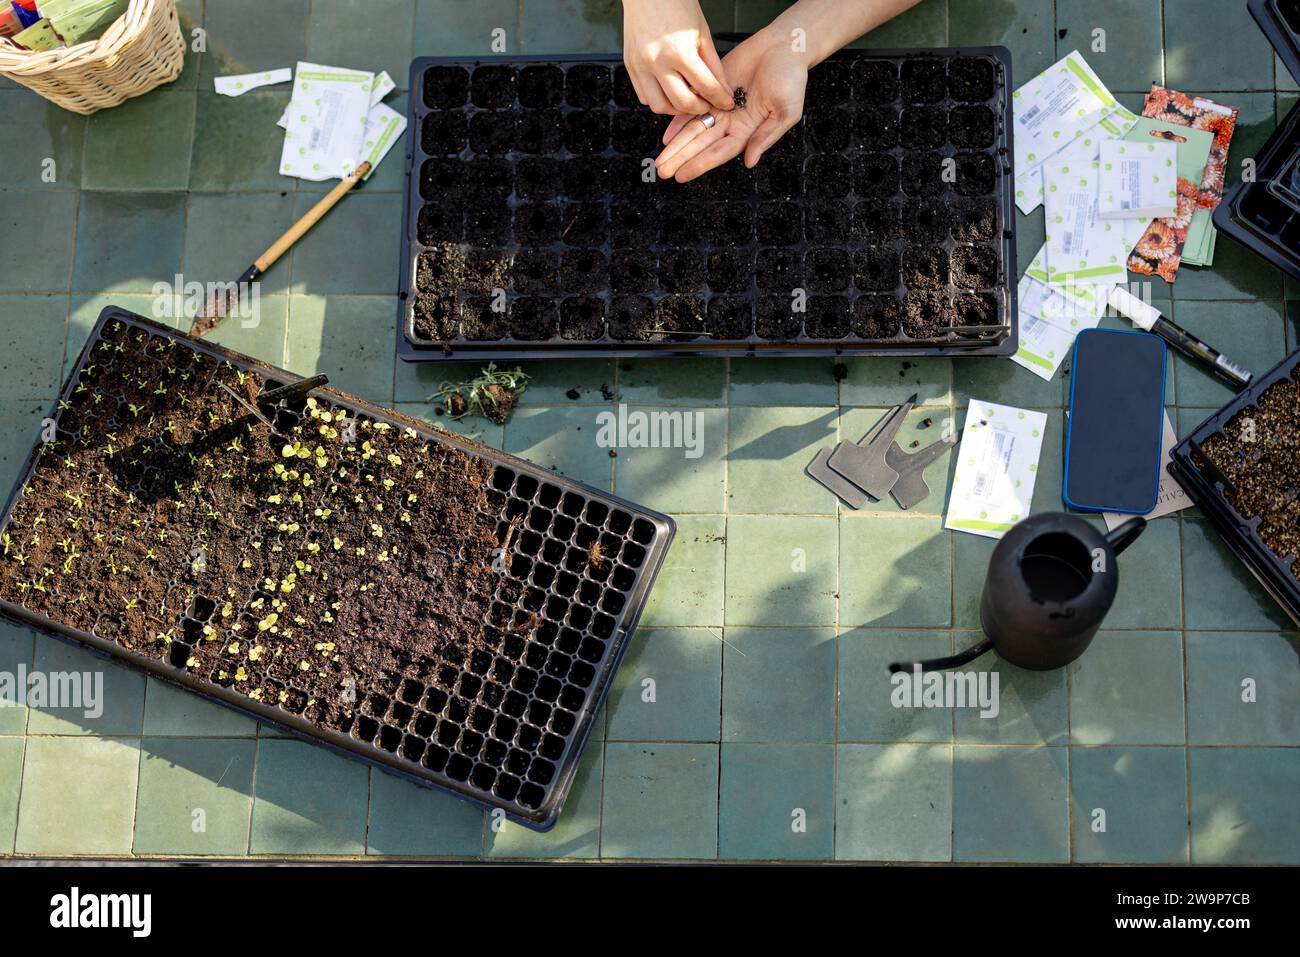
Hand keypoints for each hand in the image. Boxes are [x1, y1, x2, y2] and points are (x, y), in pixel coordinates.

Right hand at [622, 0, 733, 114]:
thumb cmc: (677, 6)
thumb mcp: (702, 34)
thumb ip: (713, 66)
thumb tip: (723, 91)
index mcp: (680, 52)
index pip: (706, 87)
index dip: (720, 99)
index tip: (726, 103)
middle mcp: (658, 62)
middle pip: (682, 103)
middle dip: (699, 109)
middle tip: (706, 103)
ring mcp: (641, 66)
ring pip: (659, 106)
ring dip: (675, 109)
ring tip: (686, 98)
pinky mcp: (630, 66)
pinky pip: (644, 96)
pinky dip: (658, 99)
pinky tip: (669, 89)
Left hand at [655, 31, 807, 181]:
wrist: (784, 46)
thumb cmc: (791, 79)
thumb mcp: (786, 112)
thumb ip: (766, 137)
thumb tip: (749, 161)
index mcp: (748, 131)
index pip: (719, 152)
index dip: (700, 164)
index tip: (682, 176)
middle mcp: (731, 123)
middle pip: (701, 145)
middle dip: (681, 159)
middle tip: (662, 172)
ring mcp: (720, 107)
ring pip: (694, 130)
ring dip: (676, 146)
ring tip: (660, 161)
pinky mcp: (712, 89)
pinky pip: (692, 108)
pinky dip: (679, 121)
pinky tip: (666, 136)